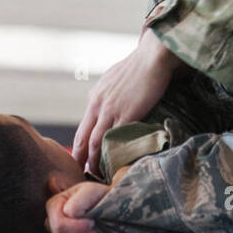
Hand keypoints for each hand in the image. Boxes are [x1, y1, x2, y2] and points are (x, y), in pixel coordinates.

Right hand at [45, 178, 106, 232]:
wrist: (110, 209)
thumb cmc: (100, 198)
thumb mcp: (93, 191)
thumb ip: (81, 198)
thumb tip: (69, 213)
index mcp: (54, 206)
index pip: (59, 226)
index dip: (78, 227)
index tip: (93, 222)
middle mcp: (52, 224)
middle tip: (97, 230)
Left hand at [73, 28, 180, 171]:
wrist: (152, 57)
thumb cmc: (141, 66)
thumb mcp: (116, 79)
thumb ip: (111, 94)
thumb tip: (114, 104)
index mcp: (95, 96)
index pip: (84, 126)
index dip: (81, 145)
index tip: (81, 158)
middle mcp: (97, 104)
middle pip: (83, 137)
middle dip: (80, 157)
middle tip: (80, 174)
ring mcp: (110, 110)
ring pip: (95, 142)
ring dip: (93, 161)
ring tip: (94, 175)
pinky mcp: (125, 114)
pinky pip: (114, 140)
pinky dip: (111, 155)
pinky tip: (112, 165)